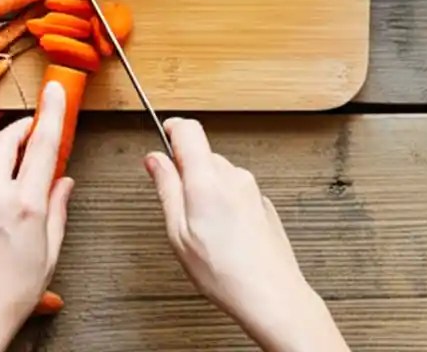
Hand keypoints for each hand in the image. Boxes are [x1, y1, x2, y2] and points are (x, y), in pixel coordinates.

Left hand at [0, 81, 73, 351]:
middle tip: (30, 132)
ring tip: (10, 181)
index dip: (52, 112)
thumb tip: (64, 182)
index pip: (43, 145)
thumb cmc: (12, 294)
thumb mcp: (50, 253)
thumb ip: (58, 210)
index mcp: (26, 206)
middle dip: (19, 130)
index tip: (55, 90)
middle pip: (5, 141)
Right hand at [144, 118, 350, 351]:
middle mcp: (234, 177)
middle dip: (185, 172)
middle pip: (203, 154)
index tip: (162, 142)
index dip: (171, 130)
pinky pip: (236, 192)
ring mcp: (252, 190)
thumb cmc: (225, 273)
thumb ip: (166, 188)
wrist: (271, 296)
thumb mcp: (178, 233)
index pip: (188, 130)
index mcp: (207, 180)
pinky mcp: (263, 205)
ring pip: (220, 174)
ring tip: (202, 230)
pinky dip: (224, 204)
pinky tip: (223, 236)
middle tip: (177, 207)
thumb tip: (155, 160)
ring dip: (206, 191)